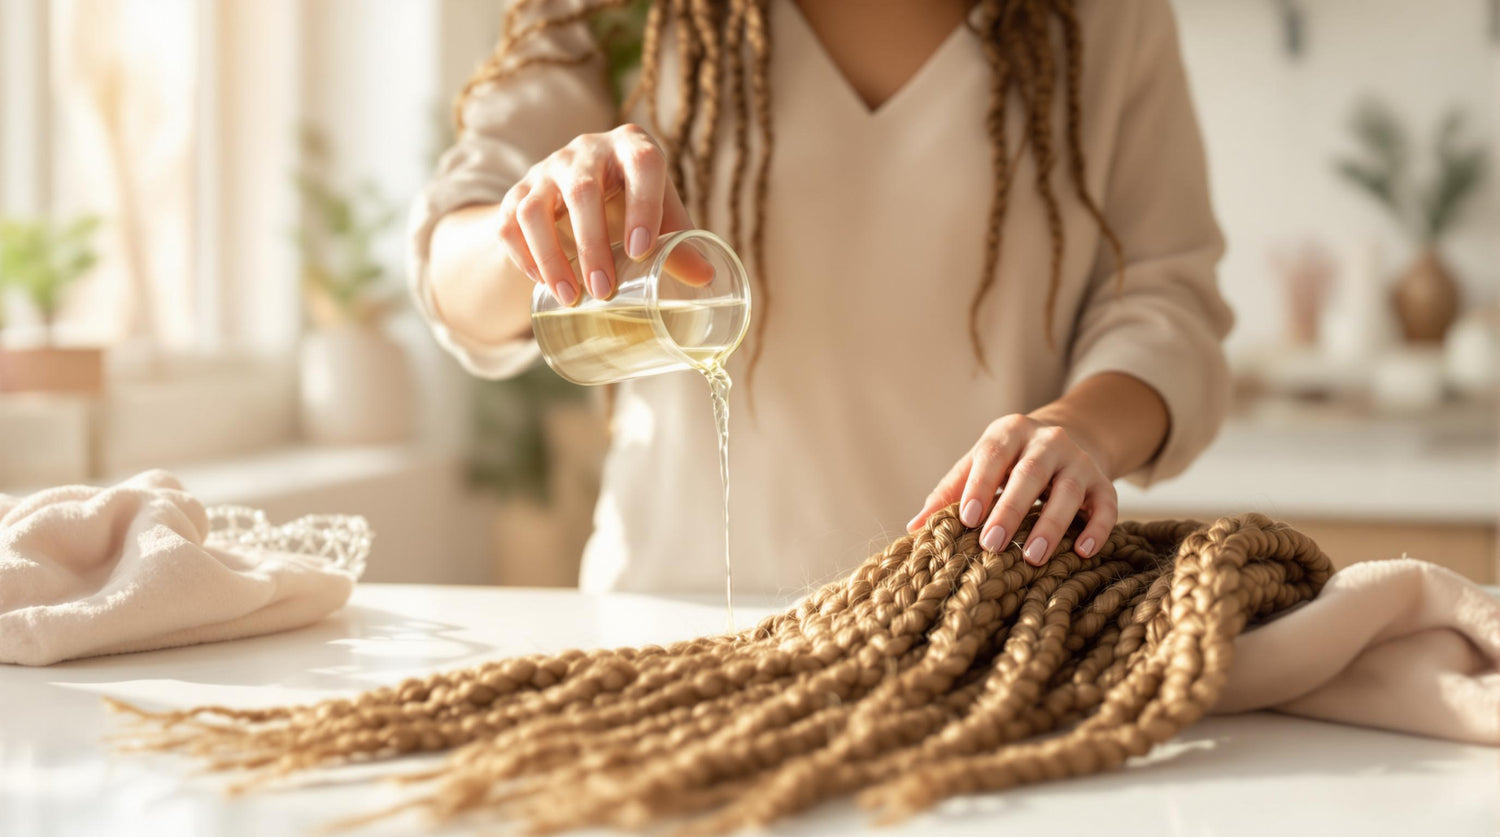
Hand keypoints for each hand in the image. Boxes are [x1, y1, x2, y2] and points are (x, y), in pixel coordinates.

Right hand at [497, 123, 695, 305]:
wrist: (583, 190)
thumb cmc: (634, 201)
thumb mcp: (662, 214)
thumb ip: (681, 244)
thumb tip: (707, 278)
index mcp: (633, 146)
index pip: (643, 164)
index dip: (644, 206)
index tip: (641, 251)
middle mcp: (587, 150)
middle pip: (582, 191)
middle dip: (591, 246)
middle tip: (603, 291)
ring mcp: (547, 169)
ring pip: (535, 208)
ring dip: (550, 257)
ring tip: (570, 297)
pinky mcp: (518, 191)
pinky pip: (508, 222)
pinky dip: (522, 256)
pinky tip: (541, 283)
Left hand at [905, 414, 1117, 564]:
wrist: (1065, 438)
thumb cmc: (1008, 460)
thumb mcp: (979, 464)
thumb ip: (949, 492)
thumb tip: (914, 527)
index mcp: (1010, 431)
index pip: (993, 455)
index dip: (980, 485)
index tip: (966, 517)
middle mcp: (1048, 441)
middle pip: (1030, 473)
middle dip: (1010, 509)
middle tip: (992, 544)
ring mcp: (1079, 461)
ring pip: (1069, 491)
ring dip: (1050, 525)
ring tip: (1032, 556)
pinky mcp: (1103, 482)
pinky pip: (1106, 505)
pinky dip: (1097, 528)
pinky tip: (1082, 551)